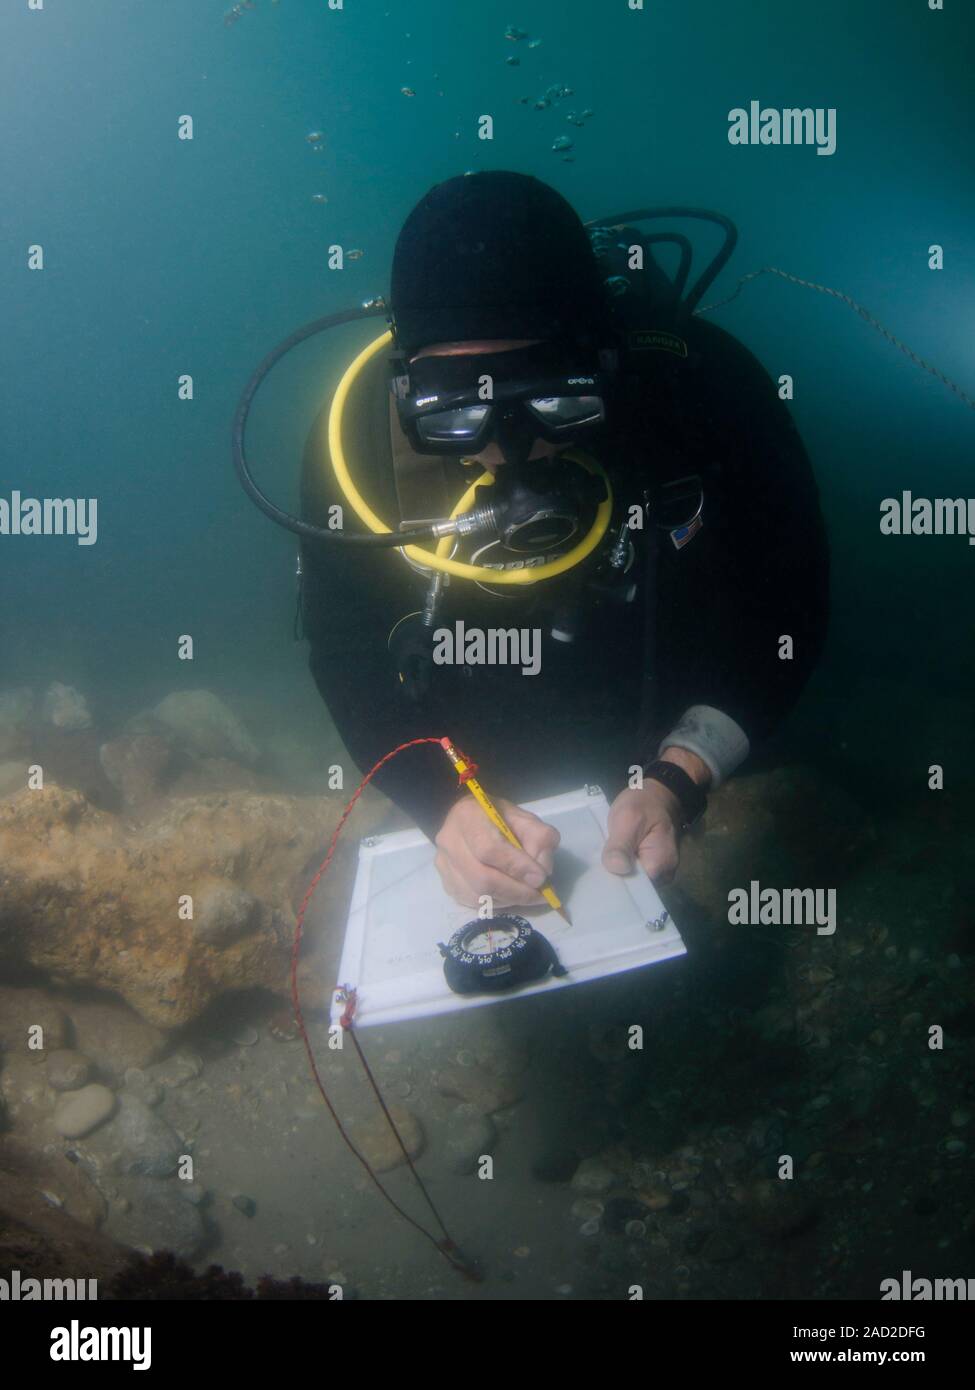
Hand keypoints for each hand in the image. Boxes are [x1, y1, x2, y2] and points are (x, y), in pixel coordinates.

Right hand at [434, 795, 559, 909]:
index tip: (540, 877)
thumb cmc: (500, 818)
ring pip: (477, 896)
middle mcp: (449, 841)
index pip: (488, 849)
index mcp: (468, 816)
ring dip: (509, 900)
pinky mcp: (447, 884)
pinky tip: (510, 894)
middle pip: (481, 879)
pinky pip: (473, 904)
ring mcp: (444, 865)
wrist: (470, 821)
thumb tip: (541, 873)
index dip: (516, 867)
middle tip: (539, 893)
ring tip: (528, 894)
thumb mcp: (526, 819)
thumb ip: (539, 839)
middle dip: (516, 891)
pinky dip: (498, 903)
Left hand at [602, 782, 682, 883]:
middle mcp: (663, 875)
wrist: (656, 795)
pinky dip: (619, 869)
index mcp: (661, 865)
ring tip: (594, 869)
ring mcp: (657, 873)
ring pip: (632, 882)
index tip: (596, 882)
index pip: (637, 888)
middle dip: (614, 882)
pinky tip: (604, 864)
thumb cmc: (644, 804)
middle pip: (634, 888)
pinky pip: (632, 874)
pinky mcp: (648, 868)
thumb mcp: (628, 819)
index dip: (617, 884)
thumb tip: (617, 869)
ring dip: (615, 875)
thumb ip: (621, 845)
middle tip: (589, 874)